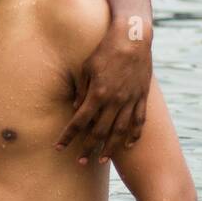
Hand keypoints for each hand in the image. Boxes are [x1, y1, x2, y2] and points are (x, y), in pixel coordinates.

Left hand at [55, 17, 152, 164]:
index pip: (79, 121)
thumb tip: (75, 110)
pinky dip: (134, 135)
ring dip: (110, 148)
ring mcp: (131, 100)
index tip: (59, 147)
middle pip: (99, 132)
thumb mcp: (86, 67)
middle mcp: (115, 100)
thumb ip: (81, 90)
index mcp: (98, 93)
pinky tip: (128, 145)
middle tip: (80, 162)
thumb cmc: (105, 50)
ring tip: (101, 159)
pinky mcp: (142, 96)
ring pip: (120, 131)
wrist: (132, 38)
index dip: (68, 136)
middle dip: (87, 149)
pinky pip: (139, 121)